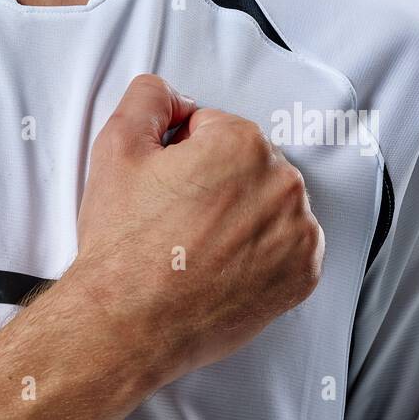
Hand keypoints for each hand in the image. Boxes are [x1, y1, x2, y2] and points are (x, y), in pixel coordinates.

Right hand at [67, 74, 324, 388]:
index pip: (213, 129)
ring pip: (266, 203)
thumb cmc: (125, 247)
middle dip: (214, 182)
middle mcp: (282, 184)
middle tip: (175, 217)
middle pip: (245, 164)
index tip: (165, 186)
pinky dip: (260, 251)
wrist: (129, 323)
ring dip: (239, 214)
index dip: (181, 155)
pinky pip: (286, 245)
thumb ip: (149, 97)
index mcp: (242, 144)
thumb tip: (172, 97)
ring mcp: (298, 234)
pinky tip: (221, 264)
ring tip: (195, 244)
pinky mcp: (302, 275)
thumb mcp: (116, 146)